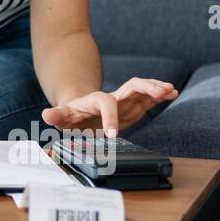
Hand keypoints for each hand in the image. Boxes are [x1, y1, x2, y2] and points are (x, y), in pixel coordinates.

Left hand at [41, 77, 177, 137]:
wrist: (80, 106)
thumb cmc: (73, 113)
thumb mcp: (63, 116)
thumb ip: (57, 115)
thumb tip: (46, 115)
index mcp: (97, 101)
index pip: (105, 104)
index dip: (109, 117)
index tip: (111, 134)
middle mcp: (114, 97)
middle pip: (130, 86)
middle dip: (145, 87)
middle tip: (161, 92)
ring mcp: (125, 100)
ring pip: (142, 89)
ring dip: (156, 88)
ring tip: (171, 90)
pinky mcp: (133, 105)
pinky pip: (148, 98)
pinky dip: (160, 95)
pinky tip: (173, 94)